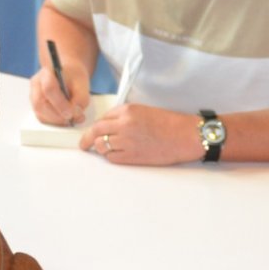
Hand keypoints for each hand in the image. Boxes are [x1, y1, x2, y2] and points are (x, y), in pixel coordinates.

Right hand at [29, 65, 87, 125]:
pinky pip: (42, 118)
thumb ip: (81, 99)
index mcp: (47, 72)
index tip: (71, 113)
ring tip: (71, 119)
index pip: (49, 89)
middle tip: (72, 119)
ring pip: (40, 114)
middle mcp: (36, 84)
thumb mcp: (83, 83)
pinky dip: (54, 122)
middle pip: (40, 105)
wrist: (68, 71)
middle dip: (57, 117)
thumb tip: (75, 115)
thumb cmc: (74, 75)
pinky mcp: (36, 105)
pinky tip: (64, 119)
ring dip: (56, 121)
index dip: (60, 104)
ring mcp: (34, 95)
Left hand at [79, 103, 202, 165]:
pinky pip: (113, 158)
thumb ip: (125, 116)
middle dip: (87, 138)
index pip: (102, 118)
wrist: (184, 136)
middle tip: (84, 144)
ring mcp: (127, 141)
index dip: (97, 126)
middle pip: (96, 131)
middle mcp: (124, 124)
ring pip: (102, 146)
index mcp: (127, 110)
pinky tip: (116, 155)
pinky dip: (111, 157)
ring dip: (101, 148)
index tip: (93, 131)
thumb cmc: (169, 123)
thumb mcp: (144, 111)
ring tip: (105, 150)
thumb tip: (109, 126)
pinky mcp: (132, 156)